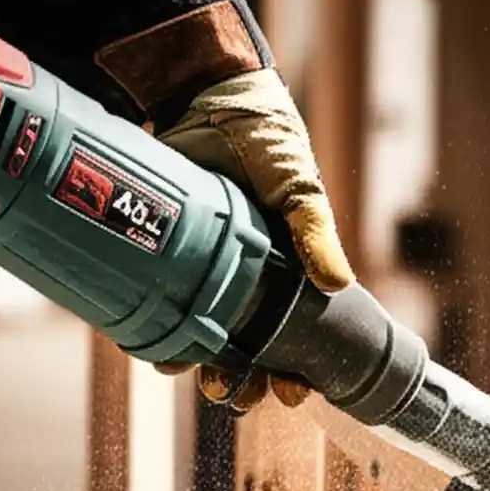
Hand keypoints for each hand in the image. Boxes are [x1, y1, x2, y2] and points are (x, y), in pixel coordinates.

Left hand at [153, 68, 354, 412]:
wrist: (207, 98)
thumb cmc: (268, 146)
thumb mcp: (300, 190)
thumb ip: (315, 233)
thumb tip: (338, 284)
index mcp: (286, 278)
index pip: (294, 341)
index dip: (292, 374)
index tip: (287, 392)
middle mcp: (245, 284)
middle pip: (244, 352)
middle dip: (239, 381)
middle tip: (228, 391)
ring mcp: (203, 273)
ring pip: (200, 337)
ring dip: (195, 364)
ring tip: (187, 371)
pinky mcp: (165, 256)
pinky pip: (159, 306)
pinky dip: (155, 331)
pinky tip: (151, 345)